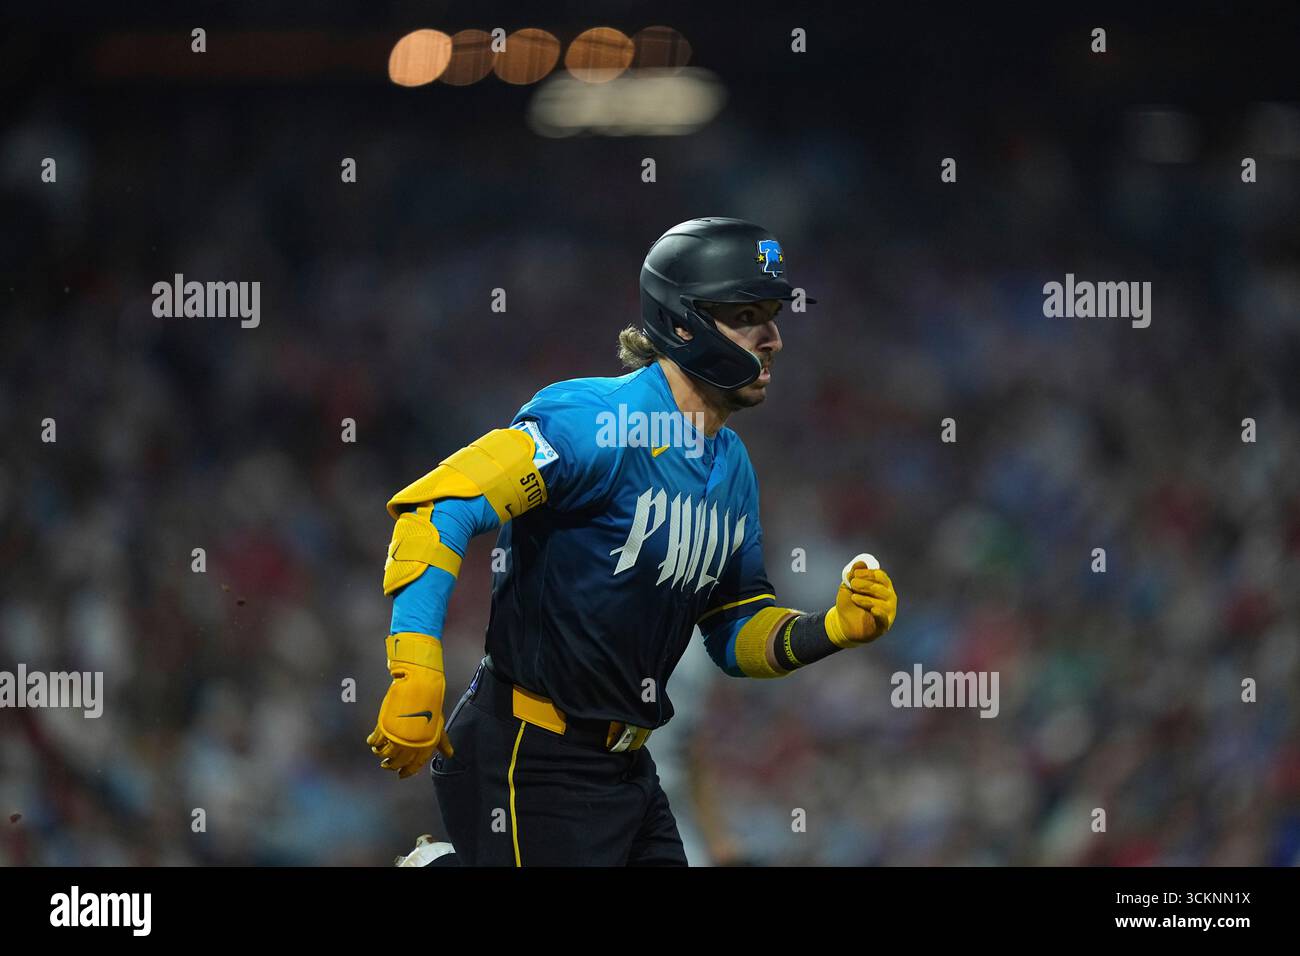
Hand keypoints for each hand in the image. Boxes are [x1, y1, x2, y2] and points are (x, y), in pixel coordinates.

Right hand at [366, 633, 453, 778]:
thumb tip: (450, 755)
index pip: (414, 765)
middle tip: (387, 765)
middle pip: (397, 762)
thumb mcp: (438, 727)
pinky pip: (376, 741)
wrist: (420, 689)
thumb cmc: (431, 708)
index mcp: (424, 747)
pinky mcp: (385, 728)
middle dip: (391, 765)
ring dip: (380, 754)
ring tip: (378, 752)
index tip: (401, 775)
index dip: (407, 772)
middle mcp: (410, 745)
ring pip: (385, 754)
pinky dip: (373, 743)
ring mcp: (397, 738)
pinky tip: (372, 742)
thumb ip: (442, 742)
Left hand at [824, 555, 897, 646]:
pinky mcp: (883, 625)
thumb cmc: (849, 603)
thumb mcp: (849, 587)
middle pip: (881, 588)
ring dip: (867, 599)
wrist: (843, 623)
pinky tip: (872, 609)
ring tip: (854, 598)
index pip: (881, 576)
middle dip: (866, 585)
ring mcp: (888, 612)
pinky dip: (880, 613)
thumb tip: (861, 562)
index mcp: (883, 586)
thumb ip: (854, 574)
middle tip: (853, 584)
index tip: (855, 574)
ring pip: (882, 603)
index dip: (869, 573)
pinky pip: (884, 618)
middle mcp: (889, 598)